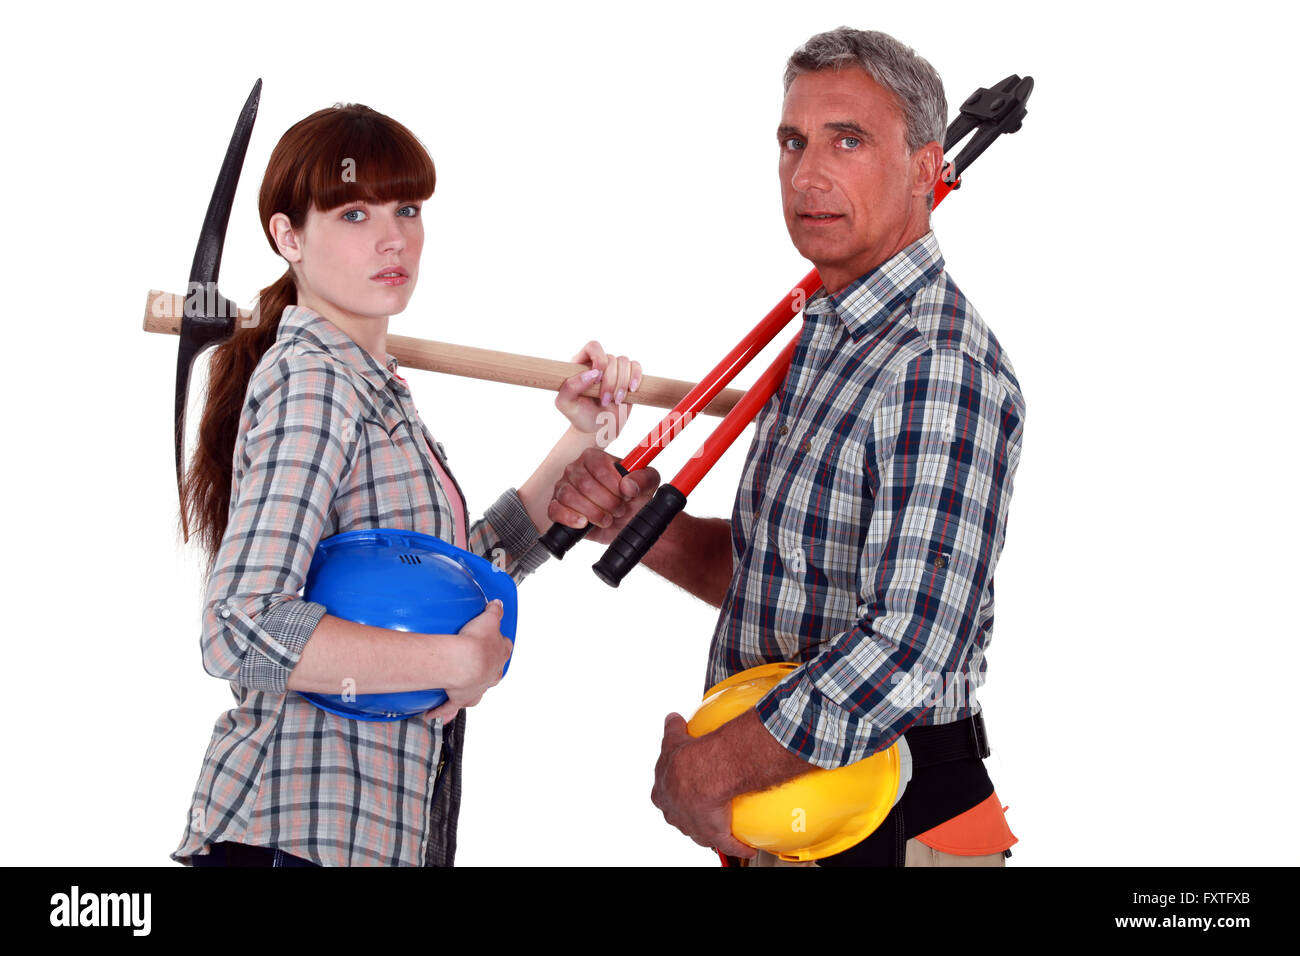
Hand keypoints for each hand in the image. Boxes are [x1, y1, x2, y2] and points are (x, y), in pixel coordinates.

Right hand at [426, 599, 511, 722]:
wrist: (465, 661)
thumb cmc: (478, 642)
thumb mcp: (489, 619)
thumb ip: (495, 611)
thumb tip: (498, 604)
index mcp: (499, 654)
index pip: (503, 648)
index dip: (498, 645)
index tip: (493, 643)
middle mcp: (491, 673)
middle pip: (491, 672)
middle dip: (485, 669)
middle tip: (474, 665)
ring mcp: (477, 687)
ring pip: (475, 691)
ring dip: (468, 690)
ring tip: (458, 688)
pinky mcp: (461, 698)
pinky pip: (451, 706)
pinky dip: (442, 711)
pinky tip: (434, 714)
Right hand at [547, 446, 660, 544]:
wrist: (625, 522)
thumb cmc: (633, 498)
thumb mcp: (648, 485)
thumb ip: (644, 478)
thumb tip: (628, 485)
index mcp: (595, 458)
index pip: (599, 468)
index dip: (614, 486)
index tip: (625, 495)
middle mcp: (576, 469)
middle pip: (585, 484)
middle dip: (607, 502)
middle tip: (618, 510)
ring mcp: (563, 487)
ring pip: (570, 497)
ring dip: (593, 513)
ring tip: (606, 518)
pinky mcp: (556, 506)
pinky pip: (555, 510)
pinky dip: (570, 519)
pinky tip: (584, 524)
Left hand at [555, 341, 640, 443]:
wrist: (598, 429)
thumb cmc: (580, 416)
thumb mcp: (565, 404)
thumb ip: (570, 387)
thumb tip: (592, 374)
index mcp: (581, 365)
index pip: (593, 347)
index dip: (599, 359)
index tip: (597, 378)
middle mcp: (599, 364)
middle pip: (611, 358)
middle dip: (610, 381)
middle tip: (605, 400)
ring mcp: (614, 370)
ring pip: (625, 362)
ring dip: (622, 383)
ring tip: (616, 400)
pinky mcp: (628, 377)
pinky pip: (636, 367)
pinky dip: (636, 377)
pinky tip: (632, 390)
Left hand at [650, 713, 754, 857]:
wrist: (706, 772)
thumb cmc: (689, 758)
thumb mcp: (675, 738)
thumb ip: (672, 728)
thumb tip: (673, 717)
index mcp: (663, 793)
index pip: (663, 796)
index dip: (670, 794)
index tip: (678, 790)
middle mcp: (675, 812)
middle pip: (680, 817)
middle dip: (687, 816)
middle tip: (700, 808)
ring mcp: (693, 826)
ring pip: (700, 833)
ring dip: (708, 832)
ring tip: (721, 826)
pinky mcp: (714, 834)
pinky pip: (729, 844)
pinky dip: (738, 847)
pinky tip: (747, 847)